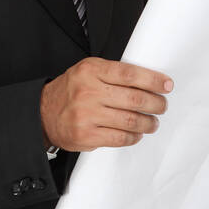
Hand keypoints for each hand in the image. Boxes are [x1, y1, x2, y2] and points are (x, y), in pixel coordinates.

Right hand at [41, 57, 172, 151]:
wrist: (42, 113)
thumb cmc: (71, 91)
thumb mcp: (88, 71)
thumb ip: (113, 73)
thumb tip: (149, 81)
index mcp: (91, 71)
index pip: (130, 74)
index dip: (153, 80)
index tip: (167, 85)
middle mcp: (89, 92)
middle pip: (135, 99)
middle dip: (156, 104)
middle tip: (162, 106)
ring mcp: (87, 115)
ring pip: (131, 120)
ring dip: (148, 123)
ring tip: (153, 122)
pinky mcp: (86, 136)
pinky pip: (120, 138)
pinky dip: (134, 136)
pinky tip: (137, 133)